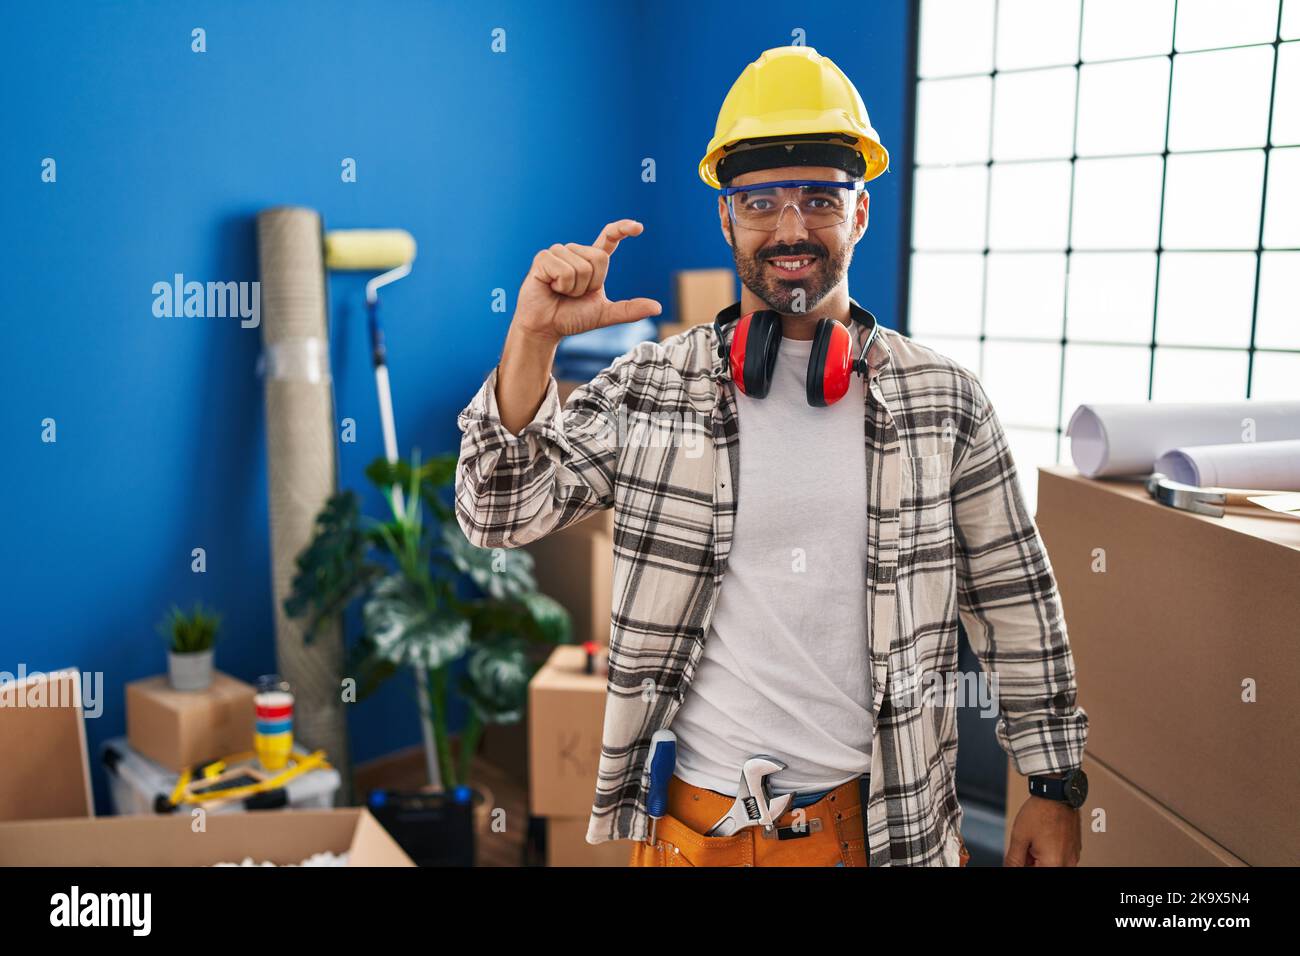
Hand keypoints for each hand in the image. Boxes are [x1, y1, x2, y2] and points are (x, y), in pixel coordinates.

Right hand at [513, 219, 662, 342]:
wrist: (546, 328)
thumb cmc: (571, 318)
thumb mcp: (605, 314)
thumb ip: (629, 310)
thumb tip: (656, 307)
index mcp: (591, 261)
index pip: (609, 238)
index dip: (622, 229)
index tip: (638, 227)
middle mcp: (575, 252)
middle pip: (599, 259)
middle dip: (591, 284)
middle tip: (575, 294)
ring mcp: (558, 252)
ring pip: (582, 267)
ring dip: (575, 288)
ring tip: (561, 292)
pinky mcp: (543, 258)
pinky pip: (565, 270)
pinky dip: (562, 286)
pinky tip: (551, 287)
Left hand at [1004, 796, 1081, 866]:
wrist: (1056, 794)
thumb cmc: (1040, 812)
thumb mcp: (1019, 837)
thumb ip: (1014, 860)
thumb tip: (1009, 869)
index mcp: (1053, 864)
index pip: (1033, 873)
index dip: (1021, 865)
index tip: (1019, 856)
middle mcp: (1067, 863)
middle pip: (1043, 868)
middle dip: (1030, 862)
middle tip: (1024, 848)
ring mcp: (1073, 856)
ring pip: (1051, 864)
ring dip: (1039, 858)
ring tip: (1033, 841)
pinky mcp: (1075, 849)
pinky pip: (1060, 857)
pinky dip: (1049, 852)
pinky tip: (1042, 838)